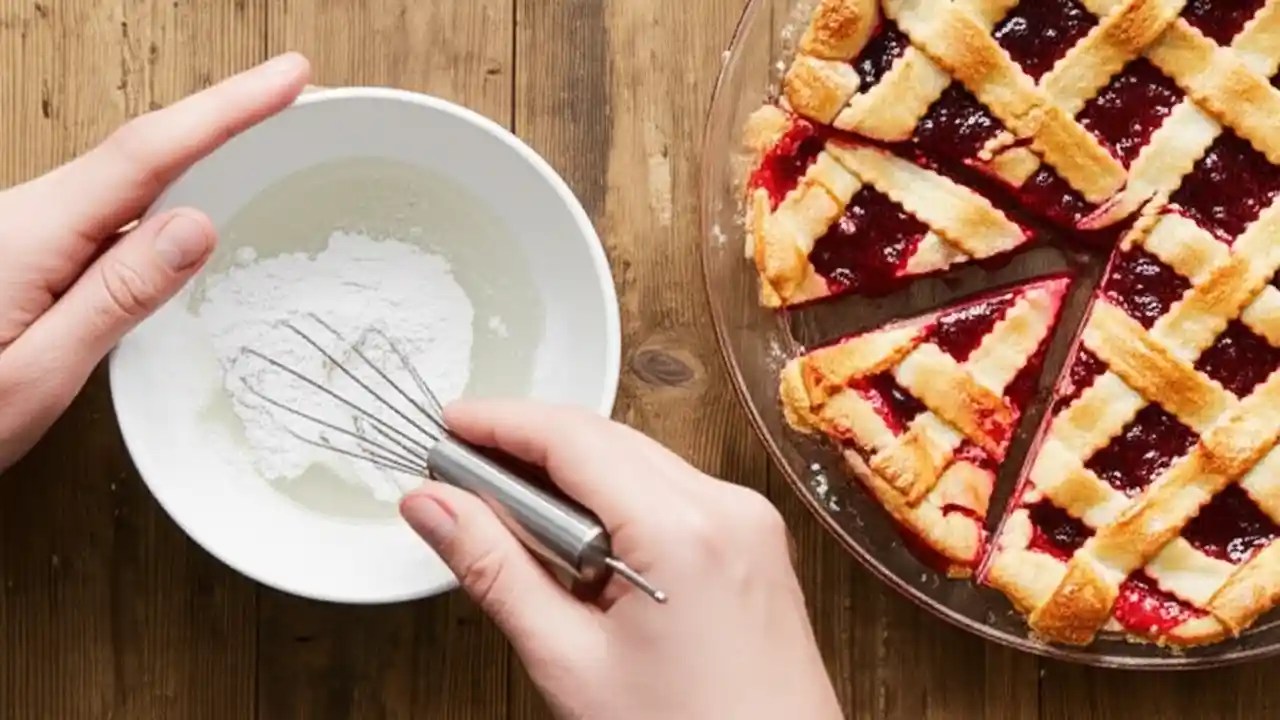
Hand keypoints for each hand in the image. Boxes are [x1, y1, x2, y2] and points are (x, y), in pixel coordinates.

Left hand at [0, 53, 310, 470]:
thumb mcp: (37, 374)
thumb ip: (117, 298)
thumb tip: (195, 229)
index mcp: (31, 236)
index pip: (147, 154)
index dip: (225, 109)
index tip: (285, 79)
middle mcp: (24, 217)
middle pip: (141, 155)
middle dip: (221, 122)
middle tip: (290, 102)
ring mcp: (21, 229)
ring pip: (125, 185)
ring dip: (192, 164)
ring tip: (257, 152)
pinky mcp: (22, 249)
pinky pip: (105, 213)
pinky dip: (156, 202)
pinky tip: (183, 219)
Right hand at [400, 400, 840, 718]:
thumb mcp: (569, 661)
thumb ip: (495, 571)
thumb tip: (435, 507)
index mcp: (683, 531)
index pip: (572, 438)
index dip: (500, 422)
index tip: (450, 426)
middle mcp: (727, 509)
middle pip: (606, 439)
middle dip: (528, 447)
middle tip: (461, 475)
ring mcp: (749, 522)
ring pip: (639, 460)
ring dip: (571, 476)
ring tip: (512, 521)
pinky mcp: (754, 543)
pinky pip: (672, 491)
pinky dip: (617, 501)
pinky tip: (579, 544)